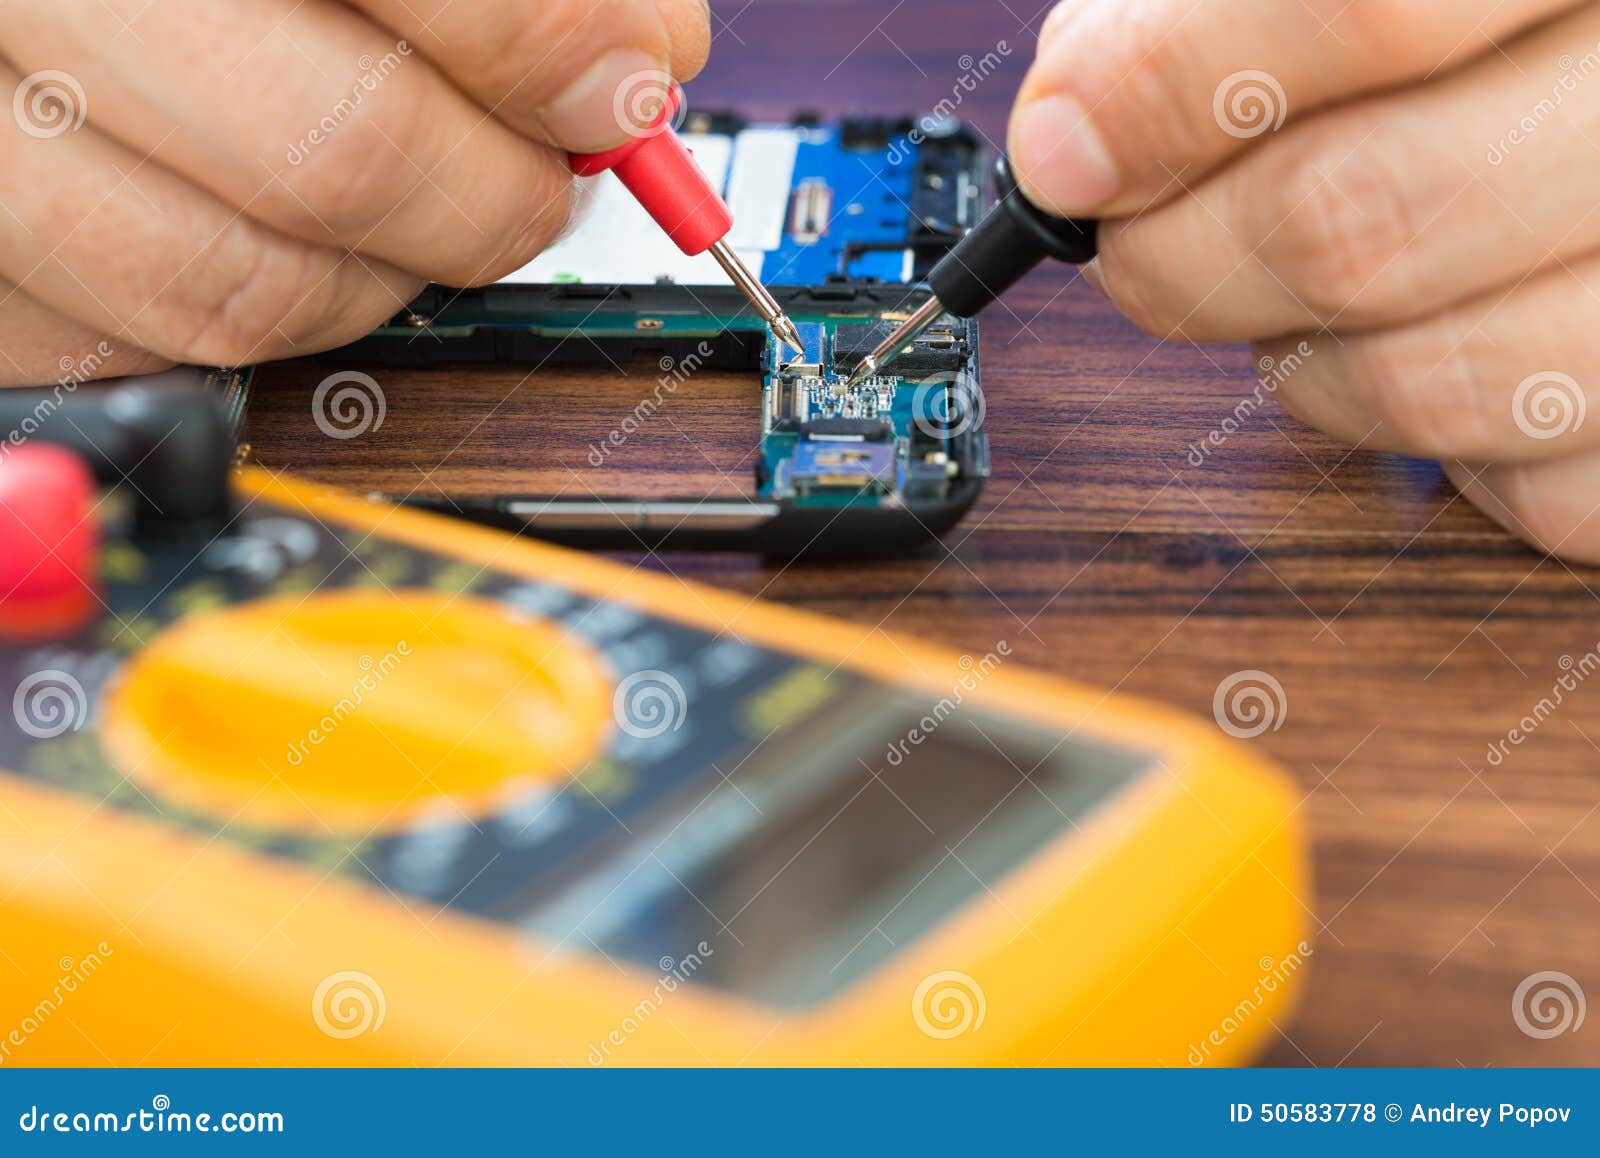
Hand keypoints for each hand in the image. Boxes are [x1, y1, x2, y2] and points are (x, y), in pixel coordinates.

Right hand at [0, 0, 708, 385]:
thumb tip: (641, 59)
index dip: (552, 52)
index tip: (625, 92)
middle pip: (338, 154)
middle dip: (490, 197)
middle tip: (538, 179)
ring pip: (240, 286)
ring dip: (383, 279)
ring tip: (418, 217)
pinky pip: (142, 350)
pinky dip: (262, 320)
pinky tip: (294, 246)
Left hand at [1010, 0, 1599, 561]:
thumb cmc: (1500, 22)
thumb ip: (1222, 0)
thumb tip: (1074, 127)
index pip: (1366, 8)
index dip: (1167, 91)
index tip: (1063, 151)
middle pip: (1361, 222)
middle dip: (1181, 255)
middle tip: (1136, 241)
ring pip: (1428, 382)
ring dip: (1298, 362)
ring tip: (1296, 293)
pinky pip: (1531, 495)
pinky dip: (1433, 450)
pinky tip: (1425, 347)